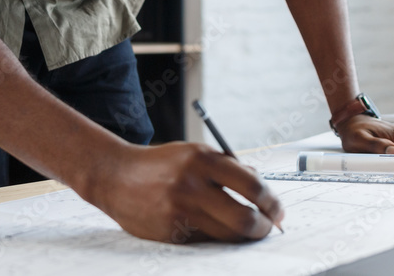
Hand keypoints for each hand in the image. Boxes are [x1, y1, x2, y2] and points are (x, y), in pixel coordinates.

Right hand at [89, 142, 284, 242]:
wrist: (116, 176)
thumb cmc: (162, 164)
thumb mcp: (194, 153)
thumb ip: (227, 167)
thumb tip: (260, 186)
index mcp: (202, 160)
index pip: (251, 184)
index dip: (272, 201)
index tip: (278, 210)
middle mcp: (191, 185)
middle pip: (244, 218)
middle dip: (264, 228)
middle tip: (268, 228)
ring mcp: (180, 212)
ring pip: (227, 235)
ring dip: (243, 237)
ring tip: (248, 231)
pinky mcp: (170, 233)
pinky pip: (205, 241)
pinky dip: (215, 237)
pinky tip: (212, 228)